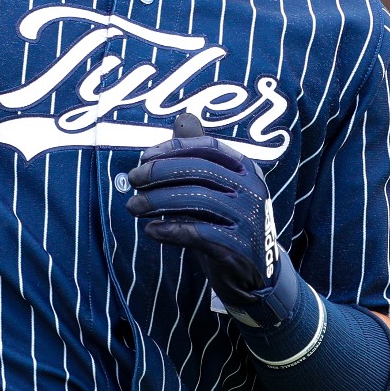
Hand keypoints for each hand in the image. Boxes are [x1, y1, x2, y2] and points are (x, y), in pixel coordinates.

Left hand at [127, 112, 280, 303]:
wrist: (256, 273)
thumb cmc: (228, 223)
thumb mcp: (217, 188)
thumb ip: (200, 156)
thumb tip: (183, 117)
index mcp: (247, 169)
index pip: (208, 147)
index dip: (173, 149)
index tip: (144, 157)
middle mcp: (252, 189)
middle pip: (200, 170)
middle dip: (160, 172)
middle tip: (132, 179)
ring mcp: (249, 218)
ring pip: (197, 199)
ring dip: (157, 201)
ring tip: (132, 207)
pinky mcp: (240, 247)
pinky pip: (199, 233)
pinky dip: (170, 230)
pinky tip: (150, 231)